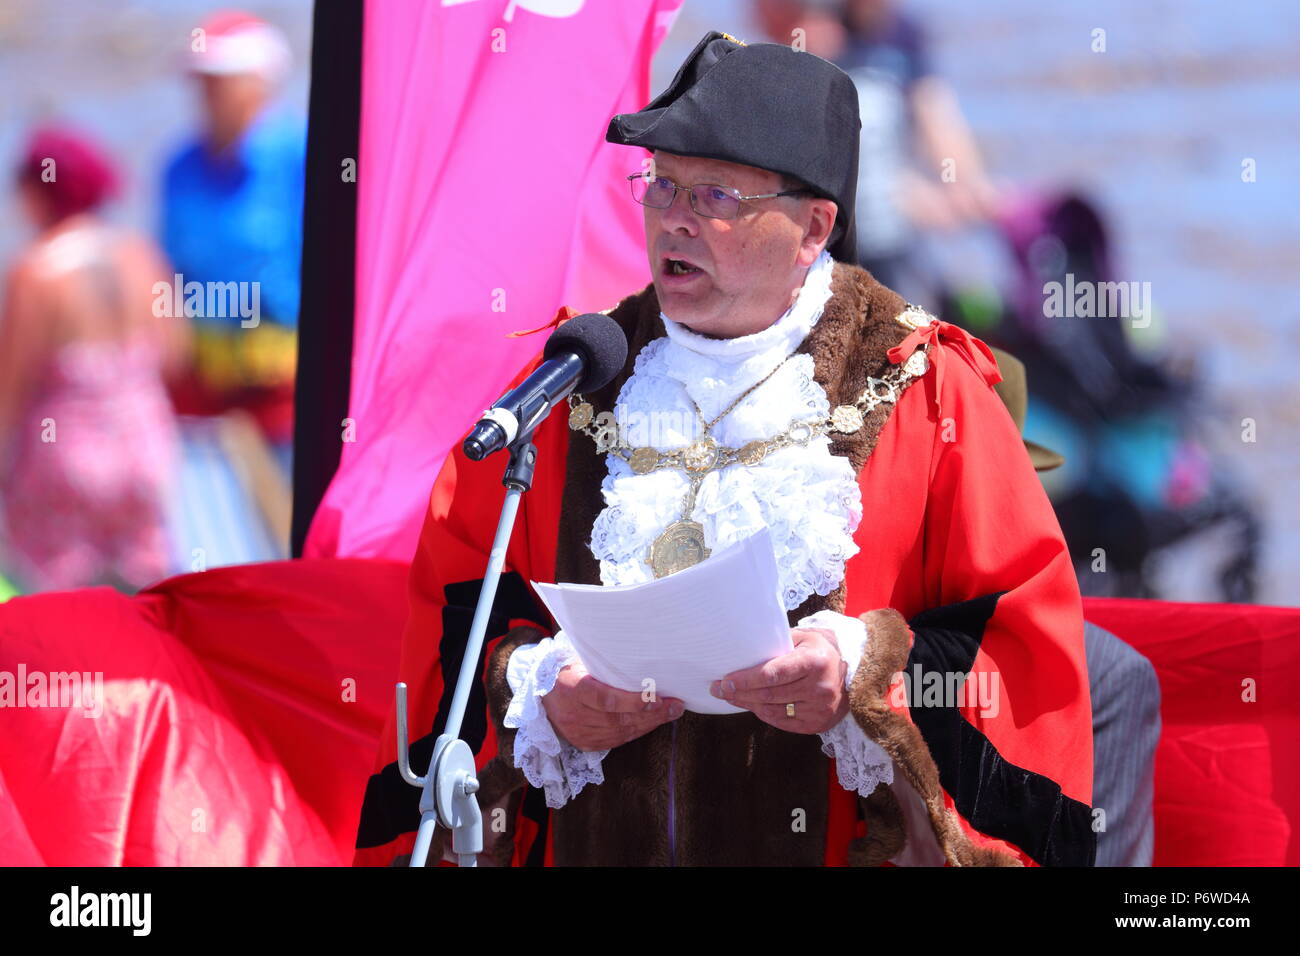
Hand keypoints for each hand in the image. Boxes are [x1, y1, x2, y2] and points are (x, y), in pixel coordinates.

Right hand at [541, 660, 683, 751]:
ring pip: (620, 732)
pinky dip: (635, 732)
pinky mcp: (582, 743)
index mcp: (572, 688)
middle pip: (619, 719)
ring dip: (648, 723)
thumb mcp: (580, 659)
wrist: (537, 690)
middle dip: (652, 713)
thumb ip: (605, 666)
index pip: (607, 699)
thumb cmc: (565, 668)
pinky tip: (650, 723)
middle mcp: (574, 714)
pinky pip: (615, 741)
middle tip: (676, 706)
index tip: (658, 697)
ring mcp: (577, 732)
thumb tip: (642, 662)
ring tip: (670, 713)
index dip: (635, 701)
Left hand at [709, 627, 848, 733]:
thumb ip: (776, 644)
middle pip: (768, 695)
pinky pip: (783, 722)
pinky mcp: (818, 724)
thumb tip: (741, 652)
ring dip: (748, 704)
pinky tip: (752, 705)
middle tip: (718, 689)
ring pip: (773, 711)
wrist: (854, 672)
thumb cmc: (820, 650)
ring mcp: (820, 709)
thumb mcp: (802, 637)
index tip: (724, 681)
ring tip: (731, 696)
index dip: (745, 680)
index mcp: (814, 662)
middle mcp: (819, 688)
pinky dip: (764, 714)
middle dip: (739, 693)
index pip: (772, 674)